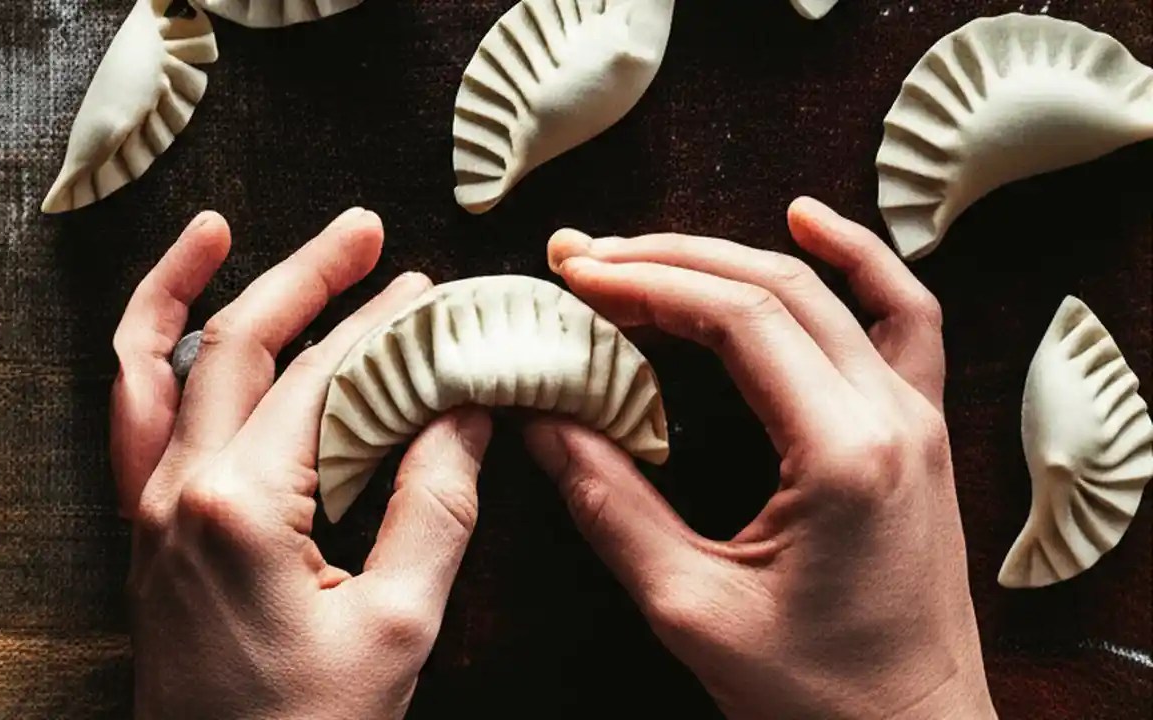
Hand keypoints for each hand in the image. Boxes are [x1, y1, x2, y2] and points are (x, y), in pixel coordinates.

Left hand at [110, 208, 491, 719]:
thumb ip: (436, 506)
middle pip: (235, 346)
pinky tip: (177, 330)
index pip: (325, 383)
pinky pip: (130, 421)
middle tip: (364, 230)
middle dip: (304, 277)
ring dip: (191, 291)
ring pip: (155, 366)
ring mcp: (149, 511)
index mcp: (241, 508)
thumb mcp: (399, 625)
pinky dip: (148, 359)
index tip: (436, 297)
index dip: (386, 330)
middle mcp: (178, 492)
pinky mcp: (148, 534)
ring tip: (217, 230)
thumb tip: (468, 411)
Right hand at [526, 198, 995, 718]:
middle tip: (586, 257)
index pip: (738, 319)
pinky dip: (859, 258)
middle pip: (777, 286)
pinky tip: (811, 221)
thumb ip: (610, 504)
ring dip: (738, 252)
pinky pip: (904, 316)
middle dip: (671, 259)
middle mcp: (893, 417)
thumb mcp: (690, 608)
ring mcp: (918, 417)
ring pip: (832, 290)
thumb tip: (541, 421)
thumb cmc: (815, 694)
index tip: (576, 275)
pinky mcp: (922, 431)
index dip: (647, 283)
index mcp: (842, 454)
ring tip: (657, 244)